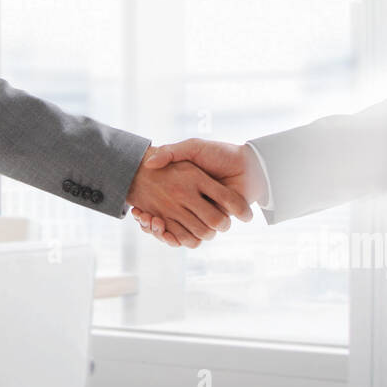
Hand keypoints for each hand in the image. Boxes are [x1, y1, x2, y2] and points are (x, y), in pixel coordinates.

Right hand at [131, 140, 266, 246]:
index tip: (137, 210)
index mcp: (185, 187)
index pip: (160, 204)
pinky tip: (162, 229)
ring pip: (176, 230)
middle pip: (164, 221)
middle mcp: (193, 203)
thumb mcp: (192, 148)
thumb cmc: (220, 153)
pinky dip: (177, 237)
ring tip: (149, 221)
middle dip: (151, 223)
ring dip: (161, 230)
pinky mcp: (216, 221)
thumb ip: (171, 152)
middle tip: (140, 216)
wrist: (249, 165)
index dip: (147, 210)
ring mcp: (204, 213)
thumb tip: (148, 163)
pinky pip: (194, 235)